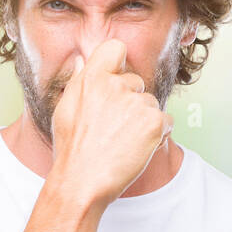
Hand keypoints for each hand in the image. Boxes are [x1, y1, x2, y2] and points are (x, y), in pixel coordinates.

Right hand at [50, 38, 172, 208]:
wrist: (82, 182)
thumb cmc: (72, 150)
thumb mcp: (65, 109)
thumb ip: (78, 81)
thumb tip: (81, 60)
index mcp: (91, 79)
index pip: (115, 49)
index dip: (119, 64)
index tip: (116, 80)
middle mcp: (115, 85)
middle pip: (136, 82)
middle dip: (131, 101)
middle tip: (114, 129)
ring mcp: (136, 103)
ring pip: (151, 104)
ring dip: (144, 120)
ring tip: (123, 142)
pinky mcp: (154, 121)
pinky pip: (166, 122)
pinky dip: (157, 135)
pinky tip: (137, 149)